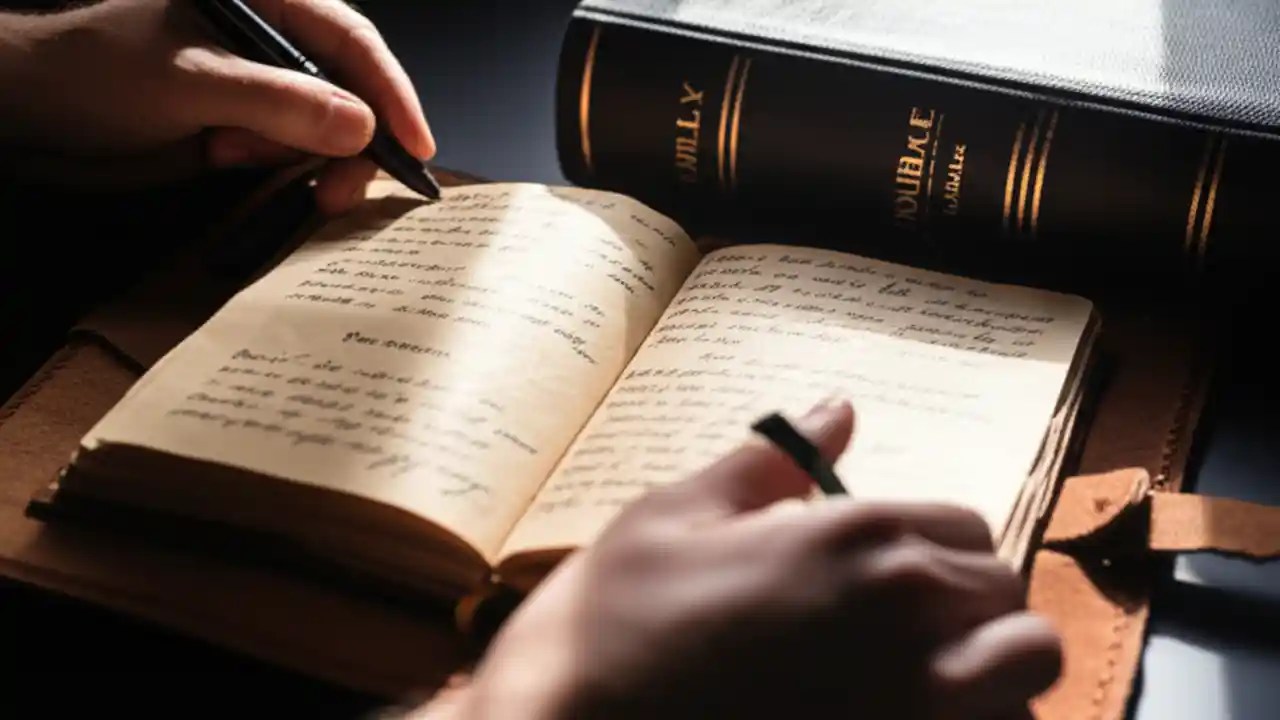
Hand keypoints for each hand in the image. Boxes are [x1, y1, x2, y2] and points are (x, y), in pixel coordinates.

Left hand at [0, 0, 432, 213]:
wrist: (34, 115)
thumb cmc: (96, 73)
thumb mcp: (192, 83)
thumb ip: (280, 102)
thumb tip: (361, 126)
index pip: (349, 39)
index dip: (390, 91)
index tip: (414, 146)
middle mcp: (269, 38)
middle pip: (349, 89)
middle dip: (349, 140)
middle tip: (341, 189)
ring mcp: (258, 83)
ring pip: (324, 127)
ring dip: (300, 156)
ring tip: (238, 157)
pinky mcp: (244, 123)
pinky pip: (291, 150)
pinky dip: (279, 167)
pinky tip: (231, 160)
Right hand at [438, 399, 1060, 719]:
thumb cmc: (608, 627)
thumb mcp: (672, 519)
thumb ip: (769, 464)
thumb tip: (840, 408)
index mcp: (857, 538)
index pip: (967, 527)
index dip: (930, 549)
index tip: (887, 577)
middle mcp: (908, 615)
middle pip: (1008, 599)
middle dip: (969, 608)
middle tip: (902, 629)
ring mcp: (915, 704)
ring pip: (1025, 678)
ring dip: (993, 676)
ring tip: (927, 684)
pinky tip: (908, 719)